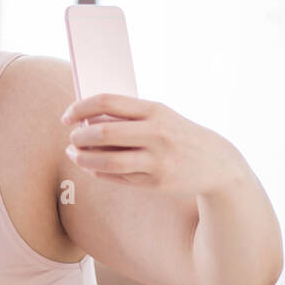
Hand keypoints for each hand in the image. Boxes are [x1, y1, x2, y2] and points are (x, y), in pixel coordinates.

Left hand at [61, 94, 242, 197]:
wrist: (218, 163)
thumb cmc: (179, 135)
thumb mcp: (160, 116)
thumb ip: (127, 116)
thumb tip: (86, 118)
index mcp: (154, 110)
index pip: (107, 102)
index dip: (80, 108)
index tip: (67, 117)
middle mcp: (156, 133)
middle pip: (103, 133)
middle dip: (80, 137)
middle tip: (72, 139)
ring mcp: (157, 160)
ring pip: (108, 161)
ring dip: (84, 159)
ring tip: (75, 155)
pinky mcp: (157, 183)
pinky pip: (119, 178)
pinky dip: (100, 173)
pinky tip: (92, 169)